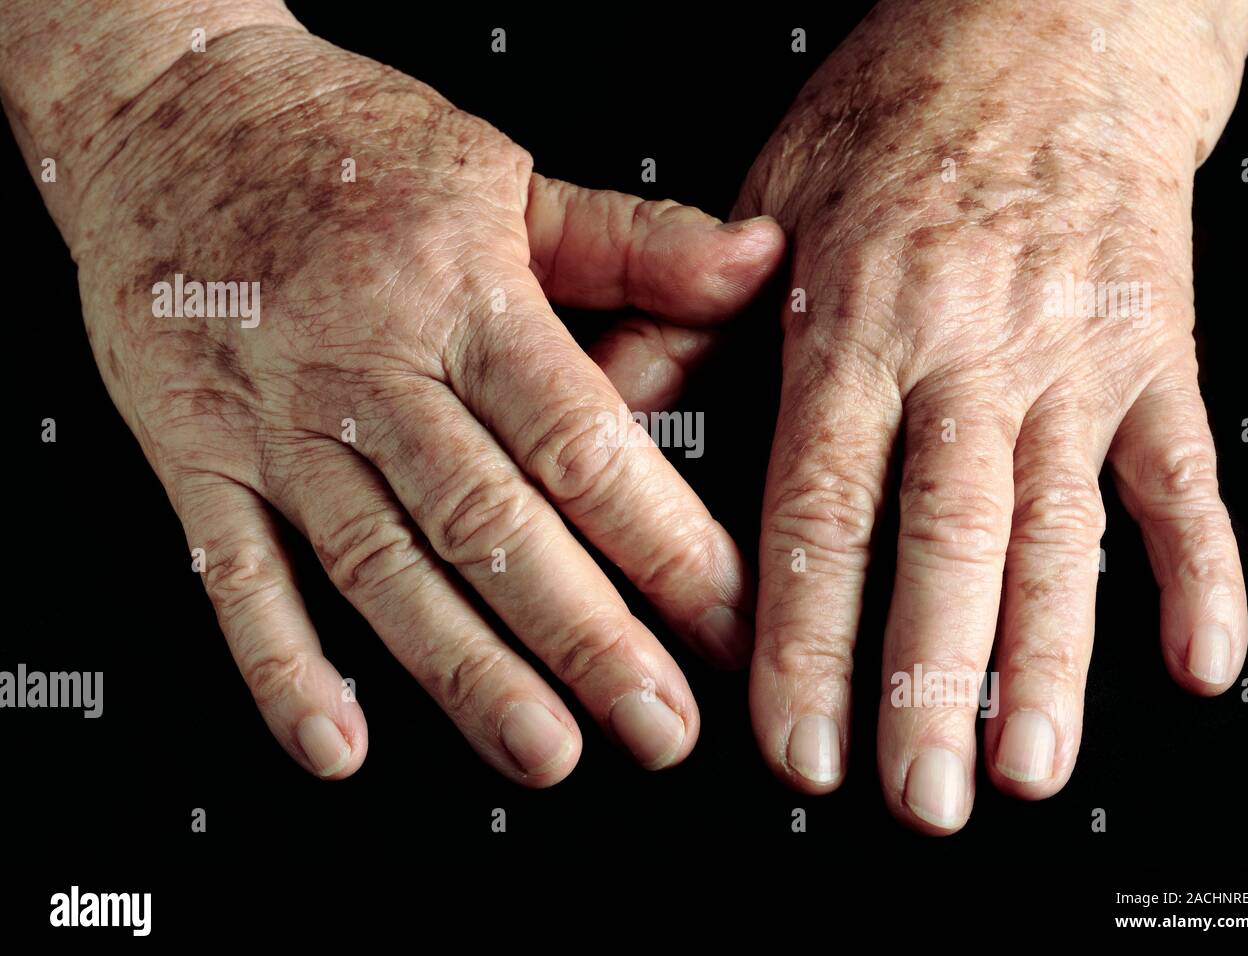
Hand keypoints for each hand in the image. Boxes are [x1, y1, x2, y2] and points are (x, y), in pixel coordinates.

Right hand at [47, 22, 783, 781]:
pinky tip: (338, 744)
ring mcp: (275, 420)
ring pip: (380, 567)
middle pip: (490, 523)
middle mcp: (370, 365)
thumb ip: (635, 240)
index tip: (730, 621)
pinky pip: (235, 575)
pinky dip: (282, 667)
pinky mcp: (194, 456)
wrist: (172, 112)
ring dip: (465, 671)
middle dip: (585, 636)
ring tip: (545, 751)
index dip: (663, 542)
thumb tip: (759, 263)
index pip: (580, 440)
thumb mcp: (504, 175)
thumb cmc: (347, 148)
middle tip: (660, 724)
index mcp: (462, 294)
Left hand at [733, 0, 1247, 829]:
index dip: (806, 636)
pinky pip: (1185, 478)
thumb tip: (607, 431)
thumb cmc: (899, 120)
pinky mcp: (1157, 356)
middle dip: (929, 685)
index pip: (820, 507)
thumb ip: (682, 330)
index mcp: (855, 321)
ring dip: (1052, 662)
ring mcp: (1072, 359)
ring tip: (1026, 769)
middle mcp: (967, 350)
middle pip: (946, 543)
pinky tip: (1198, 661)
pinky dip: (1203, 573)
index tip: (795, 740)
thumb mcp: (760, 205)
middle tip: (912, 796)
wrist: (1049, 29)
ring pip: (1064, 533)